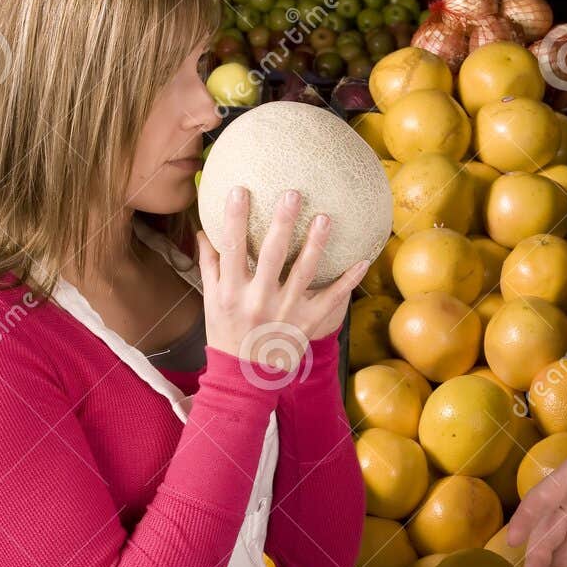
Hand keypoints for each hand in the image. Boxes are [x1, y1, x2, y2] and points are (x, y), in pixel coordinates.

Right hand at [197, 187, 365, 371]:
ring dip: (316, 244)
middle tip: (292, 194)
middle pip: (271, 256)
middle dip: (281, 224)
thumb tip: (202, 229)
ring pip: (304, 273)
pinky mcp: (307, 323)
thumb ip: (210, 264)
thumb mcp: (210, 300)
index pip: (231, 248)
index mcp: (231, 291)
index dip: (235, 219)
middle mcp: (258, 300)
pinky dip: (349, 280)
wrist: (245, 376)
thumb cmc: (226, 332)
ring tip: (325, 217)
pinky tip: (363, 259)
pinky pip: (332, 299)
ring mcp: (285, 312)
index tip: (240, 189)